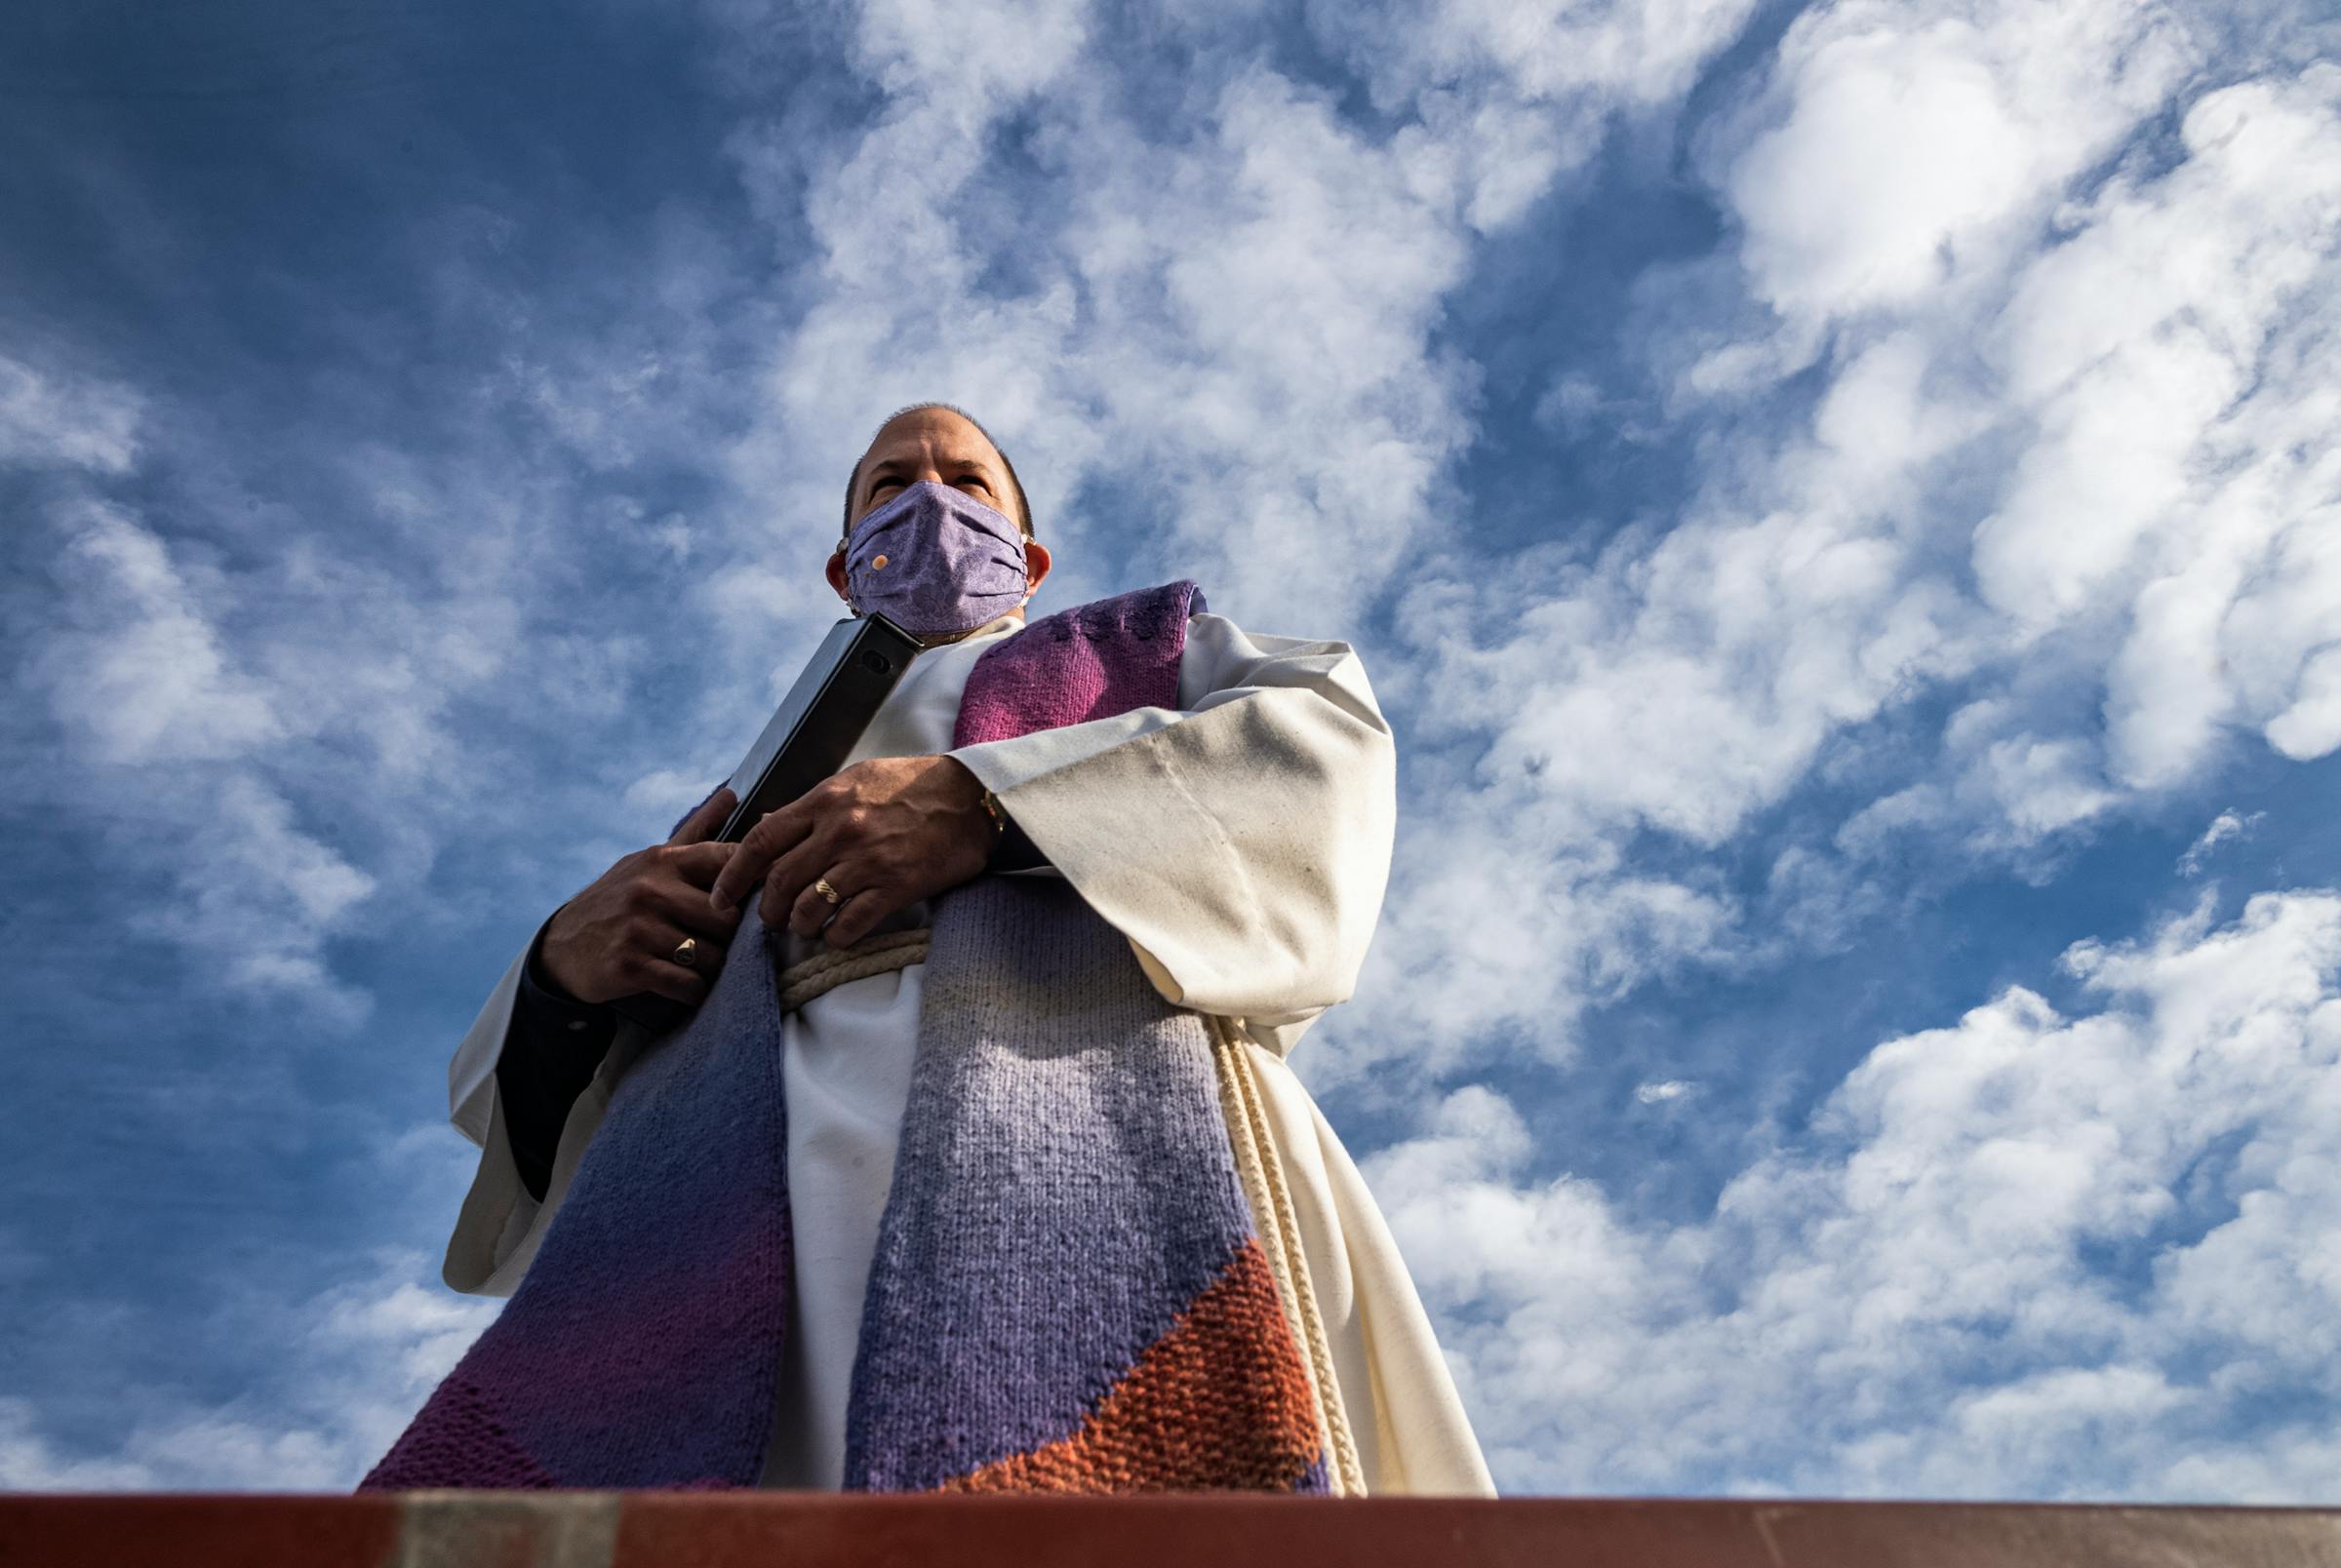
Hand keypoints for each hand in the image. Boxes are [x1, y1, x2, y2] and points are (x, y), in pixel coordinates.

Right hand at [539, 788, 741, 1004]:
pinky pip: (688, 984)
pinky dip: (695, 991)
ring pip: (712, 956)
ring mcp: (638, 927)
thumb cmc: (620, 901)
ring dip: (716, 969)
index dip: (754, 882)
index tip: (759, 900)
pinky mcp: (629, 965)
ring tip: (706, 966)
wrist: (561, 947)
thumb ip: (697, 833)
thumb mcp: (650, 862)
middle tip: (727, 945)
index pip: (729, 860)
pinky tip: (688, 986)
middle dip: (733, 938)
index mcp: (663, 860)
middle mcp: (651, 889)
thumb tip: (732, 793)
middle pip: (728, 918)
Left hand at [709, 755, 993, 948]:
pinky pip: (850, 924)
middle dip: (767, 909)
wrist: (973, 799)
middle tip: (769, 919)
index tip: (721, 896)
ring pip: (810, 907)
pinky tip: (838, 933)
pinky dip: (836, 936)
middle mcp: (842, 829)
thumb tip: (765, 824)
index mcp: (826, 799)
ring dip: (800, 925)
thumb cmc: (912, 787)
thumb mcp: (855, 781)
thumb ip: (811, 806)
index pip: (761, 841)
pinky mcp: (897, 886)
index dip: (733, 874)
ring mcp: (869, 859)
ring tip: (805, 926)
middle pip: (780, 881)